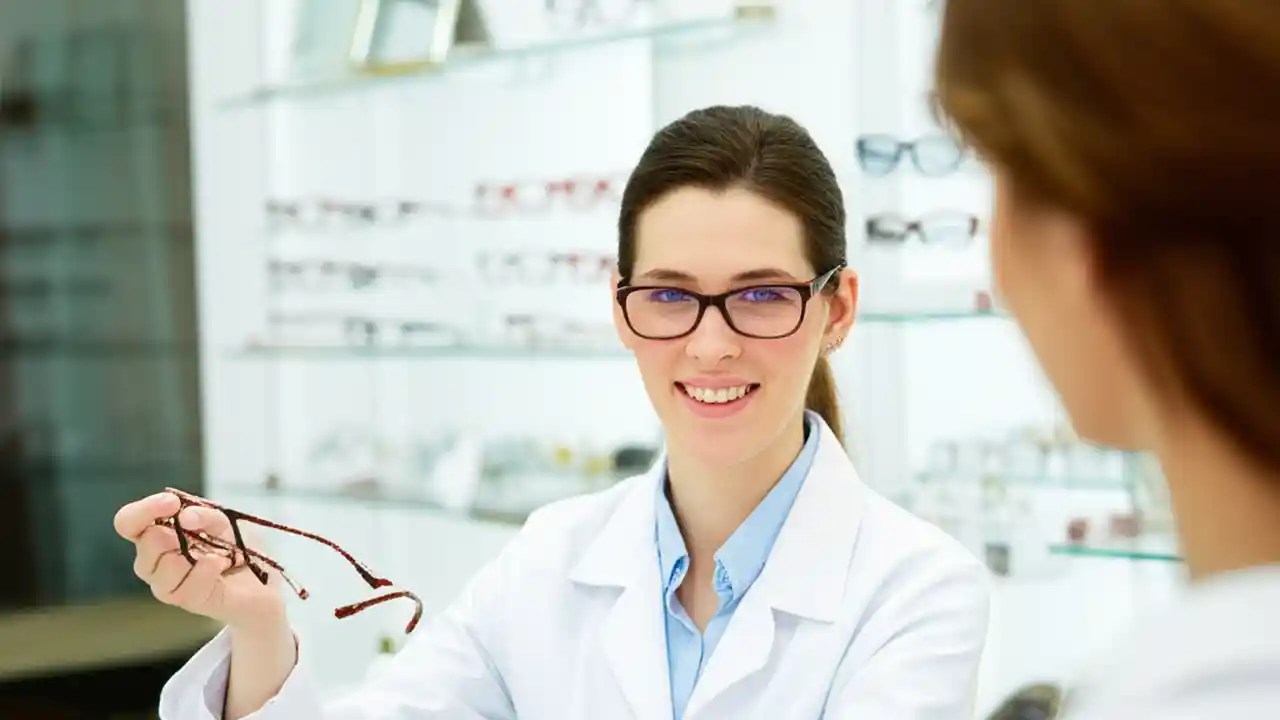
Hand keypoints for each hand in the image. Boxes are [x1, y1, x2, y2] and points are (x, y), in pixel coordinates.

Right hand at [114, 491, 287, 632]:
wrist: (264, 582)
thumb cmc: (238, 548)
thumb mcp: (226, 521)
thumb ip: (206, 515)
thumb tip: (184, 516)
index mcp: (160, 534)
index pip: (129, 523)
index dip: (141, 511)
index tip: (170, 502)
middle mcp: (158, 561)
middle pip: (144, 546)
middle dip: (170, 533)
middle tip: (195, 529)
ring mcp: (170, 584)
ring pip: (158, 571)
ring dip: (189, 554)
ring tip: (218, 551)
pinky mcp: (189, 601)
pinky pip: (184, 588)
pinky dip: (204, 571)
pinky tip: (220, 564)